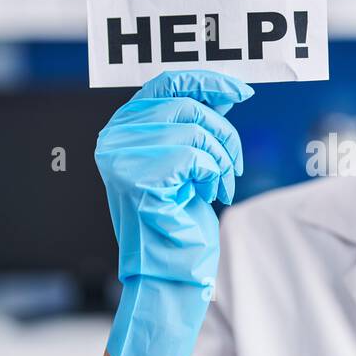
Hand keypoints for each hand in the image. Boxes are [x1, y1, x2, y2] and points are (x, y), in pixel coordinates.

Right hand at [95, 70, 253, 355]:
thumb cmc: (179, 221)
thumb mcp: (191, 160)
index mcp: (122, 128)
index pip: (166, 83)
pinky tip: (208, 194)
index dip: (207, 81)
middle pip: (189, 106)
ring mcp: (122, 158)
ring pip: (196, 131)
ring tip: (219, 186)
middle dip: (224, 135)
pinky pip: (196, 155)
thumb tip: (228, 91)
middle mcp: (114, 138)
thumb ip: (200, 123)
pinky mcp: (139, 179)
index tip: (241, 90)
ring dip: (222, 160)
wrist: (169, 273)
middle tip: (234, 166)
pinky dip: (214, 174)